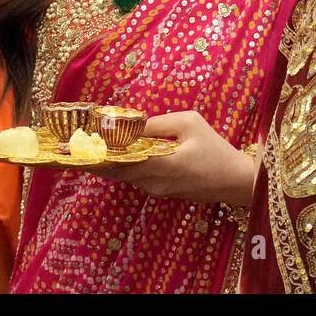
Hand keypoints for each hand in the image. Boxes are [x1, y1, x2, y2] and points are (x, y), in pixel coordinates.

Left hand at [90, 110, 257, 205]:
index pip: (119, 162)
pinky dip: (126, 166)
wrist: (237, 181)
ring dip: (111, 162)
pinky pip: (138, 177)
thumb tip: (133, 125)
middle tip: (77, 146)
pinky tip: (120, 154)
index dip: (97, 154)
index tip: (79, 146)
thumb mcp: (189, 124)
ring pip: (126, 175)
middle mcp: (153, 182)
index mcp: (159, 164)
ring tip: (93, 146)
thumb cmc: (215, 149)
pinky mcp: (163, 192)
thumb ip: (158, 123)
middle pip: (116, 171)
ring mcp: (157, 190)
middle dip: (97, 159)